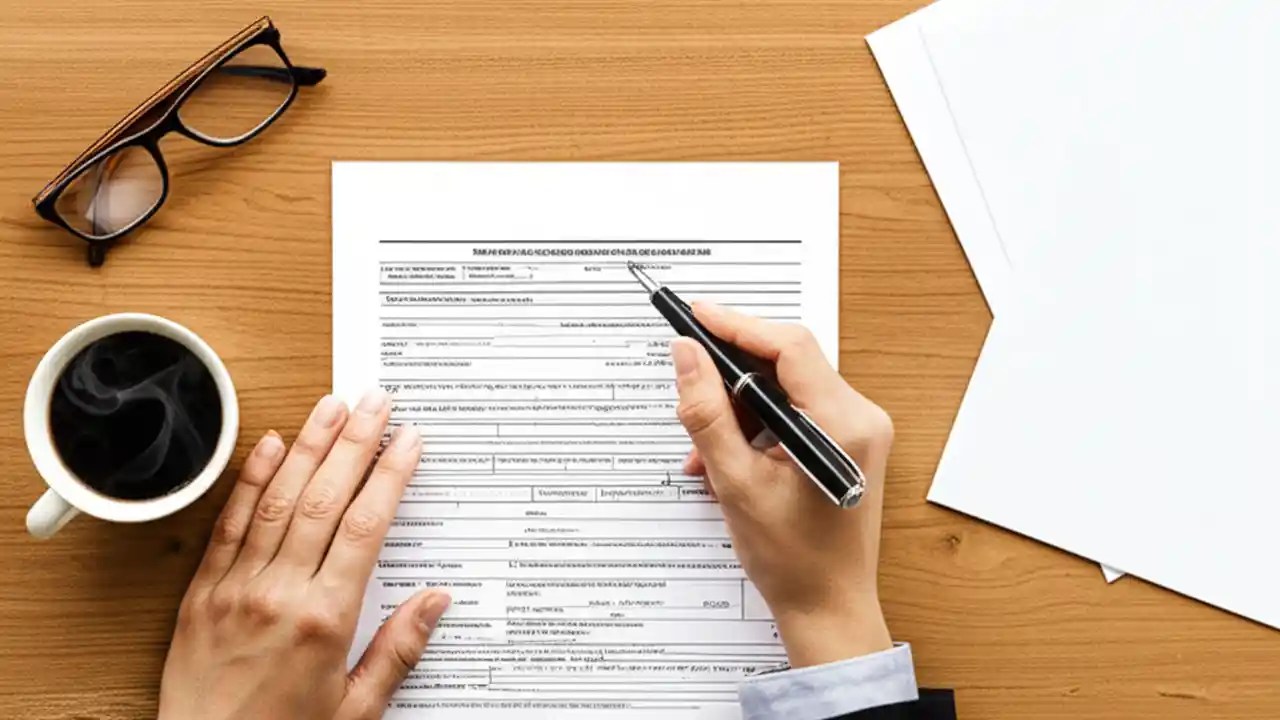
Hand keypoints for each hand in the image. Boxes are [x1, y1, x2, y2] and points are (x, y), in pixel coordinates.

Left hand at [159, 392, 449, 719]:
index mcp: (325, 620)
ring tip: (333, 406)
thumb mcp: (357, 709)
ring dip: (309, 447)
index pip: (366, 527)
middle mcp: (280, 592)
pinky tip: (270, 445)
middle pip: (325, 499)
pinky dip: (249, 481)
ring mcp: (237, 587)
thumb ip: (398, 650)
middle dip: (355, 442)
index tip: (409, 441)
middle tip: (376, 400)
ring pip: (278, 500)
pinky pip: (228, 525)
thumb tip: (437, 600)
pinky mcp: (202, 592)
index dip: (390, 476)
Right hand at [671, 303, 894, 667]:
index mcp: (844, 425)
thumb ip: (706, 413)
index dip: (737, 325)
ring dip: (737, 410)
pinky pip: (794, 412)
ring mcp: (859, 431)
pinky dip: (756, 427)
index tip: (696, 316)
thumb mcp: (734, 482)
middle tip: (689, 392)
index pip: (788, 347)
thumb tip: (686, 357)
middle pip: (786, 364)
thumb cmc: (794, 560)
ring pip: (785, 389)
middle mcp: (861, 419)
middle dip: (730, 379)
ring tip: (705, 451)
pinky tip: (726, 458)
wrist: (828, 607)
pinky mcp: (847, 443)